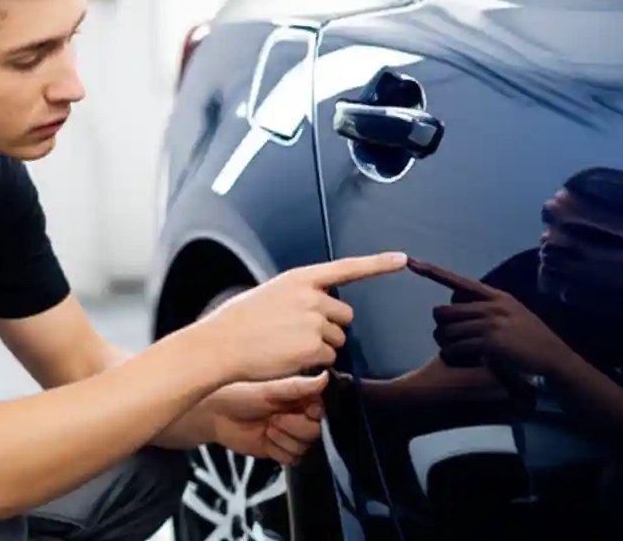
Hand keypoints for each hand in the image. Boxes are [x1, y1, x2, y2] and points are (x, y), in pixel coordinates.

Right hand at [199, 252, 406, 382]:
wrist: (220, 345)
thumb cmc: (238, 322)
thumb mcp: (270, 295)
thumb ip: (299, 297)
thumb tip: (317, 311)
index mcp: (300, 279)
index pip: (347, 268)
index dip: (378, 264)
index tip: (402, 259)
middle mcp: (312, 297)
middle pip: (344, 316)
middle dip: (330, 327)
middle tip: (298, 334)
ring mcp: (314, 322)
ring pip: (337, 340)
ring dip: (320, 347)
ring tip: (286, 346)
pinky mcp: (313, 347)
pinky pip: (328, 359)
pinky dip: (312, 363)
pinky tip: (288, 358)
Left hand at [207, 373, 328, 466]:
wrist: (216, 415)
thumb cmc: (241, 393)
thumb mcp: (271, 389)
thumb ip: (299, 386)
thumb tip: (326, 377)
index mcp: (301, 396)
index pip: (323, 408)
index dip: (315, 413)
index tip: (305, 409)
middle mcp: (299, 415)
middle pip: (316, 431)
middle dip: (296, 427)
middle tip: (275, 419)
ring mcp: (290, 434)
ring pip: (305, 446)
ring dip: (285, 439)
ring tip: (268, 427)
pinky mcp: (280, 450)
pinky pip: (293, 459)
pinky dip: (279, 451)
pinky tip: (265, 440)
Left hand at [409, 258, 572, 375]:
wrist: (553, 356)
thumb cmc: (530, 338)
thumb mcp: (513, 313)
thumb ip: (489, 307)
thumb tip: (462, 307)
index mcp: (495, 296)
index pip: (458, 281)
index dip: (433, 272)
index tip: (411, 262)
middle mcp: (491, 306)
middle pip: (444, 311)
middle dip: (441, 327)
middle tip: (447, 339)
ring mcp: (491, 323)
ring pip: (448, 332)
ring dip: (446, 344)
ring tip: (455, 352)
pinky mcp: (491, 343)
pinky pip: (457, 348)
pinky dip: (453, 356)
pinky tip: (459, 360)